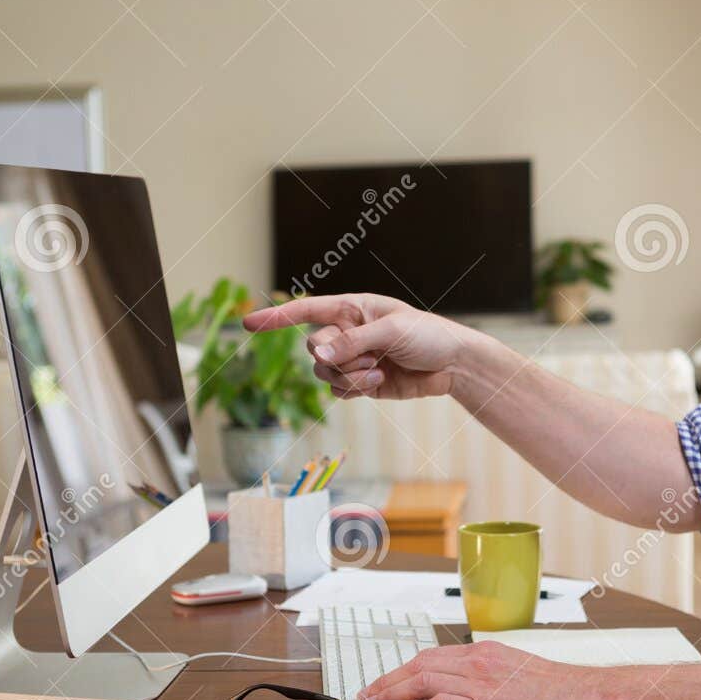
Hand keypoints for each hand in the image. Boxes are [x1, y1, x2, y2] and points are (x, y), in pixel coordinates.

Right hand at [242, 293, 477, 400]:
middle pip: (313, 348)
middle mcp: (347, 333)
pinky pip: (338, 391)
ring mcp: (352, 359)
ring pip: (324, 373)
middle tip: (369, 357)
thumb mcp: (392, 331)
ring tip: (379, 371)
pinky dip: (354, 390)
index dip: (276, 317)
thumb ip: (353, 341)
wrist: (453, 366)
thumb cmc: (428, 335)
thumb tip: (317, 355)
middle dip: (336, 357)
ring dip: (349, 376)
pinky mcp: (361, 383)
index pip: (306, 311)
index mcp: (352, 308)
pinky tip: (379, 382)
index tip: (247, 323)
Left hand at [359, 642, 613, 699]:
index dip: (401, 670)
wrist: (580, 697)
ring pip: (422, 681)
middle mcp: (477, 663)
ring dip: (392, 694)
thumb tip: (458, 689)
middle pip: (418, 665)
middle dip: (387, 680)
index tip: (383, 681)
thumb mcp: (513, 669)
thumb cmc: (553, 690)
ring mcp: (480, 685)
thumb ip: (484, 674)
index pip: (429, 656)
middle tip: (367, 694)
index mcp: (483, 652)